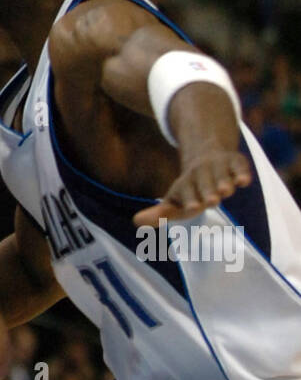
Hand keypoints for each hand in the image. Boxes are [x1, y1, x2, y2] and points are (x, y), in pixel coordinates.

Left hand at [133, 149, 251, 228]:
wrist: (207, 157)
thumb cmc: (189, 190)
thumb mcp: (174, 201)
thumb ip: (159, 214)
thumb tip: (136, 222)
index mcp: (185, 185)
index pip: (186, 193)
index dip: (189, 200)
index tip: (191, 208)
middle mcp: (201, 174)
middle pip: (205, 184)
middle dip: (207, 192)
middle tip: (211, 201)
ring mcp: (219, 168)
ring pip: (222, 175)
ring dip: (224, 182)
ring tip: (227, 190)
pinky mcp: (235, 163)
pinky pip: (239, 166)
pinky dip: (242, 172)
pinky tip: (244, 181)